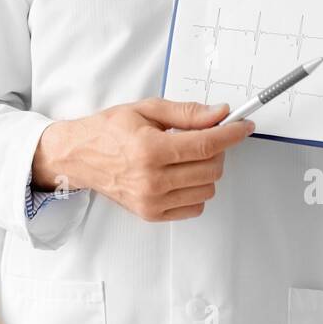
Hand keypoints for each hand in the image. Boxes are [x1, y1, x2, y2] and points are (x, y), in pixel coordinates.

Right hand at [33, 99, 254, 221]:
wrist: (79, 156)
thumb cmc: (108, 131)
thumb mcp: (146, 109)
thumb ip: (187, 113)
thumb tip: (220, 114)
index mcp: (149, 149)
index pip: (206, 145)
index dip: (231, 134)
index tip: (243, 127)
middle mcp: (151, 179)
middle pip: (212, 168)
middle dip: (217, 149)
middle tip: (205, 136)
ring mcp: (151, 200)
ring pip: (207, 188)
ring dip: (206, 170)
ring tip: (185, 156)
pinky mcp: (151, 214)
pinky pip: (195, 206)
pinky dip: (195, 189)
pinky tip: (179, 174)